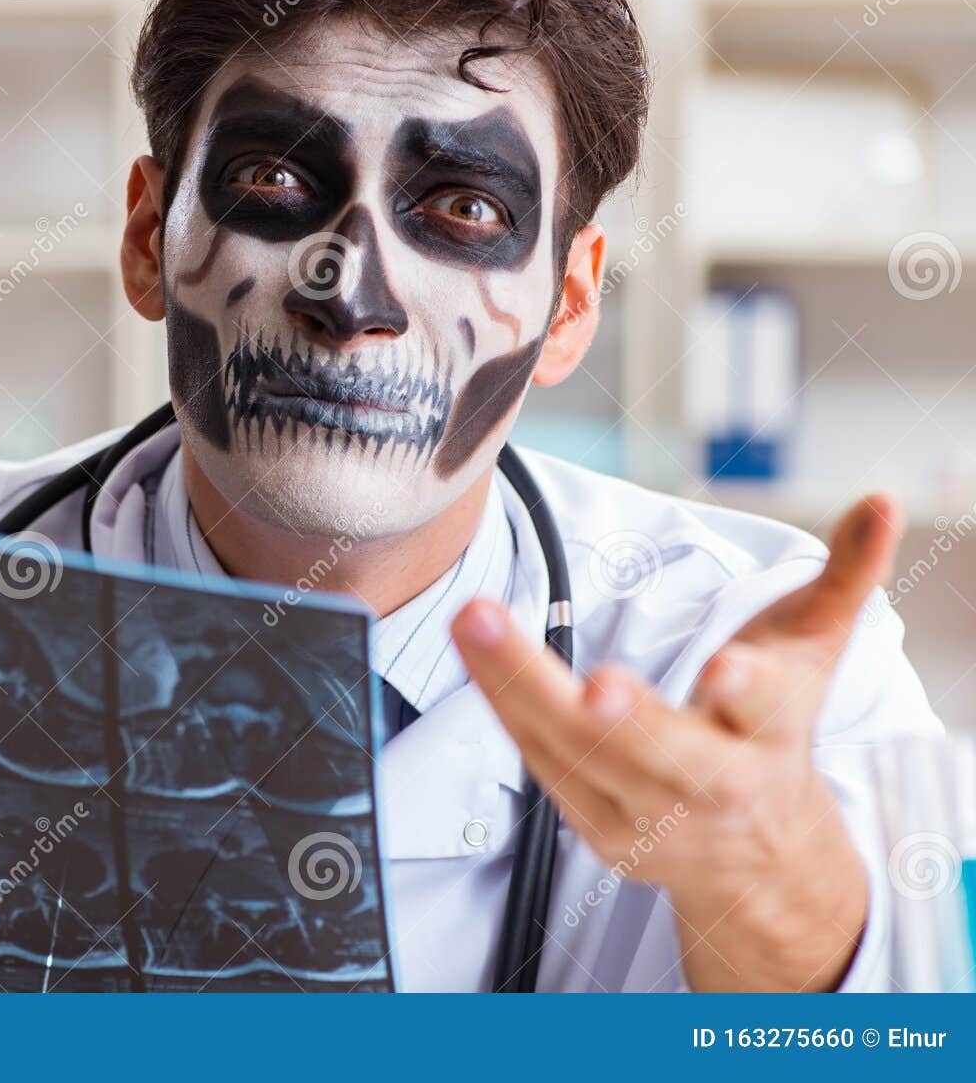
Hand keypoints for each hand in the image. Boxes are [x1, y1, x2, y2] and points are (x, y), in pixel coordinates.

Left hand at [452, 495, 900, 991]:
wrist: (752, 854)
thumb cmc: (767, 732)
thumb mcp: (812, 653)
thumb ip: (843, 576)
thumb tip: (883, 502)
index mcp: (768, 736)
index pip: (766, 712)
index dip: (748, 692)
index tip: (727, 668)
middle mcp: (710, 785)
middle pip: (660, 749)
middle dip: (626, 718)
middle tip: (593, 682)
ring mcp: (645, 813)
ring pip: (577, 752)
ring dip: (518, 686)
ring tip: (476, 621)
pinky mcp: (591, 825)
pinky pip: (539, 760)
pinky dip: (502, 704)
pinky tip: (472, 651)